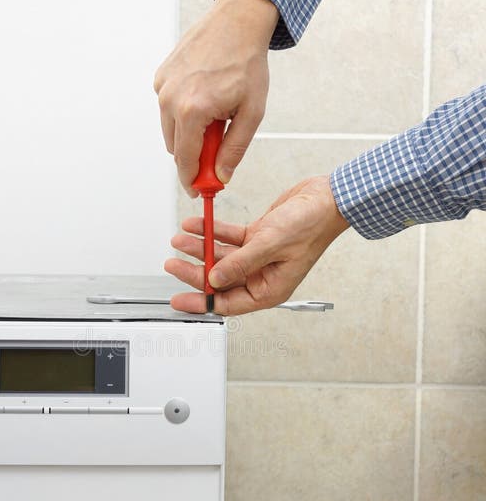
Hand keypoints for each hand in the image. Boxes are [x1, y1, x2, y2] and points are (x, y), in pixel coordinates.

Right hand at [153, 0, 277, 195]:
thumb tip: (221, 175)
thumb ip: (234, 149)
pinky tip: (204, 95)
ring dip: (189, 132)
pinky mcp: (161, 76)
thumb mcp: (251, 112)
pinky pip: (168, 107)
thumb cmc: (247, 64)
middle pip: (176, 148)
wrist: (237, 22)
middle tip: (217, 152)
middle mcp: (170, 99)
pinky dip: (184, 111)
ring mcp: (163, 86)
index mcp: (192, 110)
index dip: (192, 180)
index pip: (185, 160)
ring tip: (216, 114)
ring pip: (170, 129)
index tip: (199, 191)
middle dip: (194, 156)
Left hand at [165, 176, 349, 314]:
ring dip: (199, 247)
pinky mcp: (257, 237)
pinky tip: (195, 224)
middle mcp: (262, 275)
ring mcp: (258, 256)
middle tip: (173, 263)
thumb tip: (214, 280)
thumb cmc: (312, 225)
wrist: (327, 198)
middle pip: (219, 279)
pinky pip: (228, 237)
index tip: (179, 299)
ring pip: (221, 256)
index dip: (201, 302)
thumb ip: (240, 263)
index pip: (227, 303)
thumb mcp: (270, 245)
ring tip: (180, 239)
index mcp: (269, 289)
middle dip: (194, 271)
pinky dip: (211, 231)